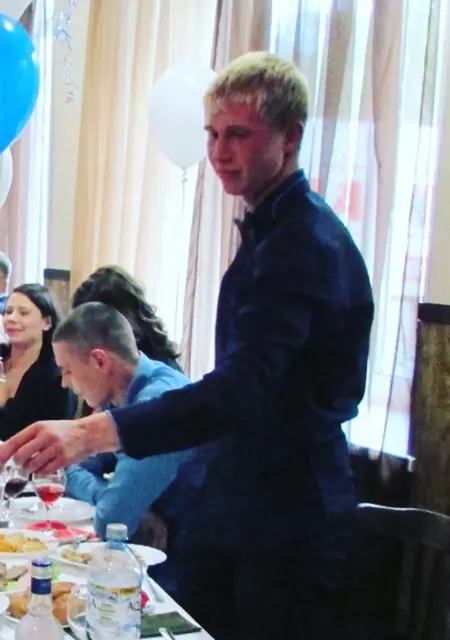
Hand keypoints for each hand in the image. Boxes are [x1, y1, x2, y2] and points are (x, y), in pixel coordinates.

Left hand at [0, 414, 119, 472]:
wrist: (88, 433)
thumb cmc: (64, 432)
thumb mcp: (46, 429)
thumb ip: (28, 439)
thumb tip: (6, 453)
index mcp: (38, 427)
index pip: (13, 442)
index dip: (2, 455)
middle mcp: (46, 436)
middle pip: (20, 457)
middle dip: (19, 464)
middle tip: (23, 464)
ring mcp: (55, 448)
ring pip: (31, 466)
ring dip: (30, 469)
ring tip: (37, 465)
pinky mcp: (63, 459)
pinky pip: (44, 471)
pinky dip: (42, 472)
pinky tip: (47, 466)